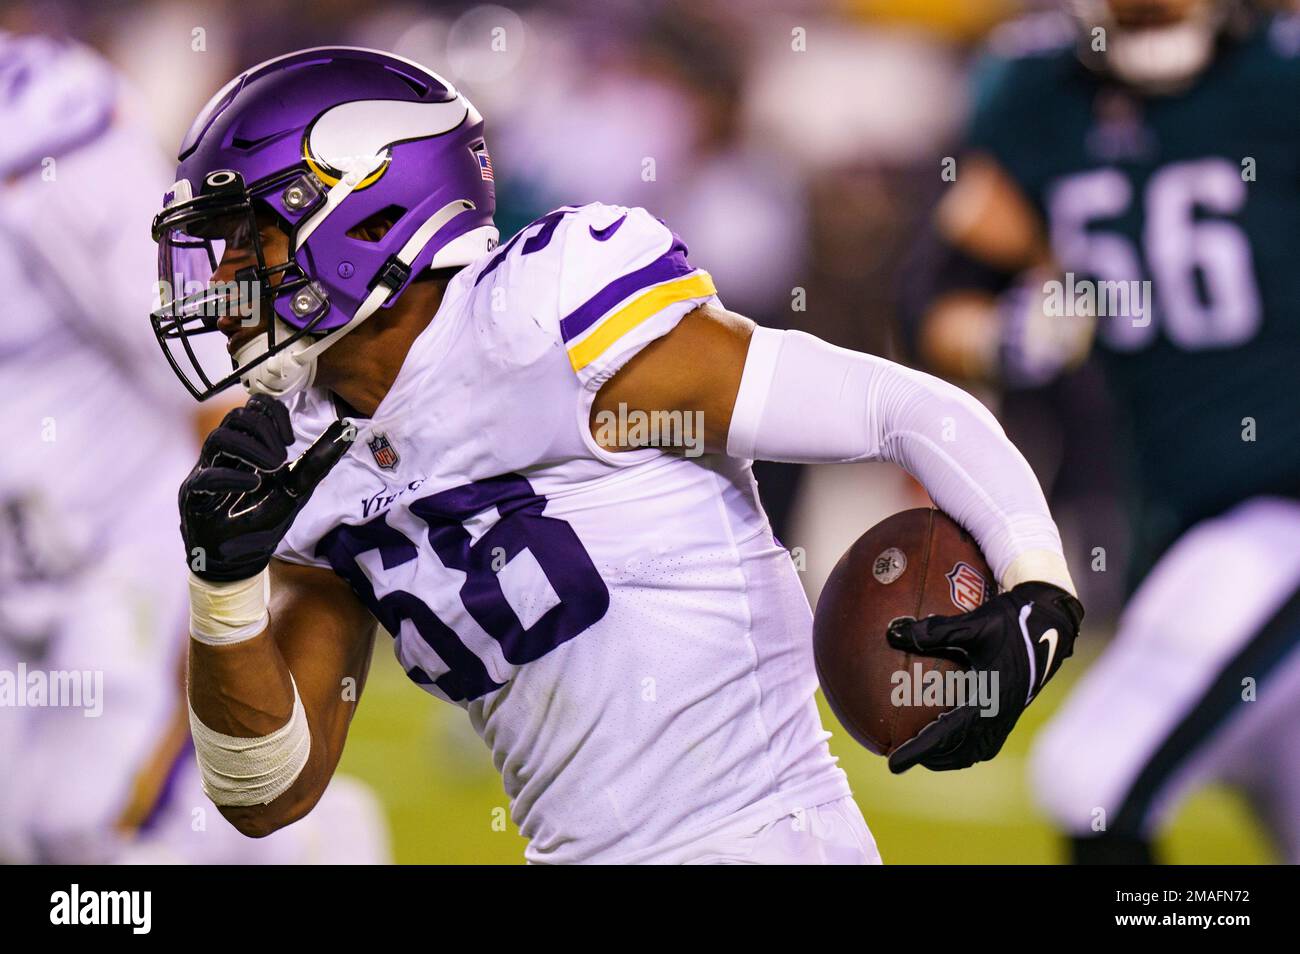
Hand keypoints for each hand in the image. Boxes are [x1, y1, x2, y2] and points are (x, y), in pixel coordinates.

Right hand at [180, 395, 351, 581]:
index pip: (252, 407)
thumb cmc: (265, 517)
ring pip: (218, 438)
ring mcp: (207, 472)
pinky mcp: (194, 498)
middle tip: (281, 458)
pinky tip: (253, 485)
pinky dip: (232, 477)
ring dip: (250, 448)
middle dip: (264, 431)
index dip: (273, 413)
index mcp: (247, 446)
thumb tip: (349, 427)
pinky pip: (205, 478)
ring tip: (272, 469)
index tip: (290, 439)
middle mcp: (224, 454)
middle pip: (236, 417)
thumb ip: (319, 458)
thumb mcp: (298, 486)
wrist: (241, 557)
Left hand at [884, 581, 1083, 773]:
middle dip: (931, 758)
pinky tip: (948, 728)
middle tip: (901, 754)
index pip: (947, 734)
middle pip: (961, 752)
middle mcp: (1000, 714)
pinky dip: (964, 744)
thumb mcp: (974, 623)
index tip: (894, 763)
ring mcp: (1009, 715)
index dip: (918, 751)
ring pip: (975, 751)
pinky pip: (986, 740)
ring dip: (948, 754)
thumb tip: (894, 633)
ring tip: (922, 748)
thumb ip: (935, 630)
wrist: (1051, 621)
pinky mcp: (1011, 710)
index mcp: (990, 699)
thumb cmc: (1012, 620)